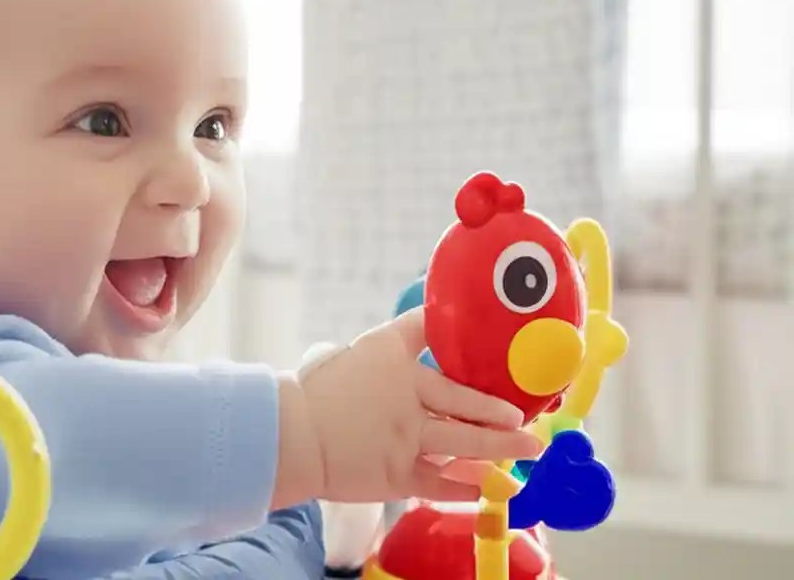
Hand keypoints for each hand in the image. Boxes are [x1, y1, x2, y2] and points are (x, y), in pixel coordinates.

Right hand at [294, 309, 541, 503]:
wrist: (290, 438)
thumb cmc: (316, 396)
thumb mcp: (353, 357)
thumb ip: (392, 349)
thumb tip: (426, 332)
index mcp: (389, 358)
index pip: (428, 332)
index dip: (458, 331)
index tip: (491, 334)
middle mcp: (406, 396)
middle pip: (466, 400)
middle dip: (500, 410)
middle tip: (524, 417)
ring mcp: (406, 437)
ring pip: (466, 444)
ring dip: (501, 446)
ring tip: (527, 447)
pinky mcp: (400, 475)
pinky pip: (445, 483)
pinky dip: (470, 486)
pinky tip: (491, 486)